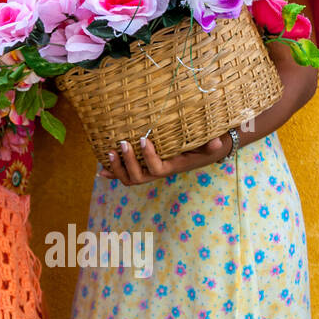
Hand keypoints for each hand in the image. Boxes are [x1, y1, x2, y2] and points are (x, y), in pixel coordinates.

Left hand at [100, 134, 231, 185]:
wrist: (201, 152)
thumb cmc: (204, 147)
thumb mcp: (209, 145)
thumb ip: (211, 145)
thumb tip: (217, 141)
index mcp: (172, 167)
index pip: (157, 168)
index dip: (148, 157)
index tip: (143, 138)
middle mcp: (158, 172)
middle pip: (138, 178)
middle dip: (128, 163)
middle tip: (122, 144)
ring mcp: (149, 172)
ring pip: (129, 179)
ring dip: (117, 168)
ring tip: (109, 152)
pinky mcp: (144, 168)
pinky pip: (126, 175)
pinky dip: (113, 173)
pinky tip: (100, 170)